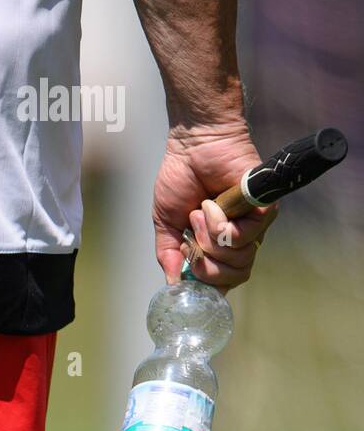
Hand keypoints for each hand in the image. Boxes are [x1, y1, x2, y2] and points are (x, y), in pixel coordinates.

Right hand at [153, 123, 276, 289]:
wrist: (193, 145)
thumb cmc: (181, 178)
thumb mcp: (166, 225)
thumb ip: (168, 255)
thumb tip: (173, 284)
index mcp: (220, 245)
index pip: (226, 282)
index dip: (208, 284)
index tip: (189, 270)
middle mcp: (241, 238)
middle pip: (234, 276)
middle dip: (205, 265)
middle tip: (190, 238)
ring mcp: (254, 224)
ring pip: (238, 258)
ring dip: (209, 239)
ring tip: (199, 213)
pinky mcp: (263, 208)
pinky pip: (242, 237)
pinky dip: (219, 225)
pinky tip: (211, 205)